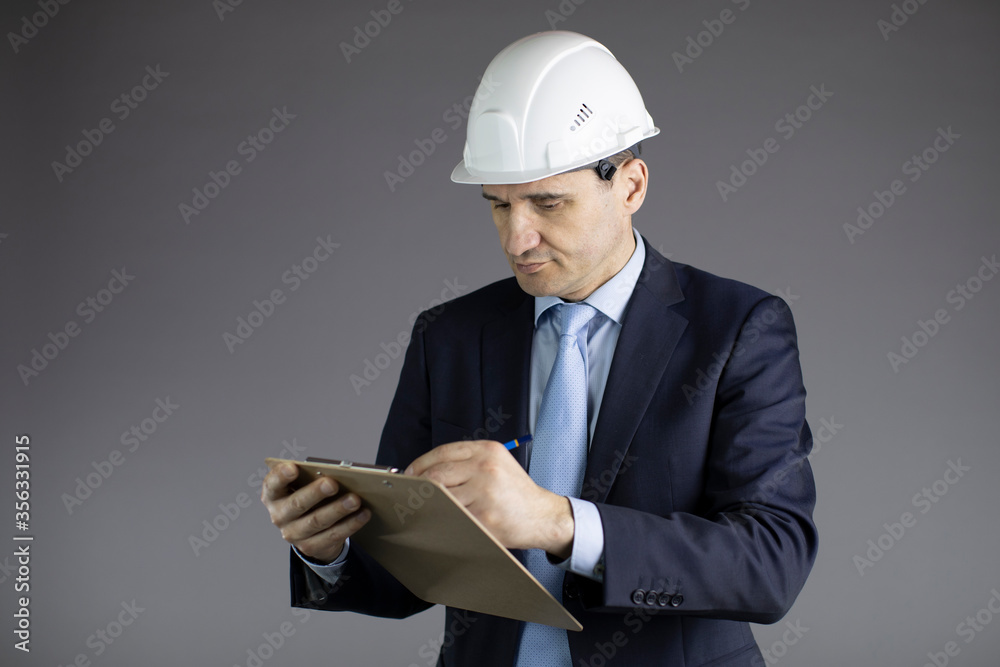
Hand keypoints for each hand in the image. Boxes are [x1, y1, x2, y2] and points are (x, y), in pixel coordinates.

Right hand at [260, 462, 369, 563]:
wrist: (308, 530)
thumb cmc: (307, 497)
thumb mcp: (302, 486)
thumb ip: (310, 478)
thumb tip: (336, 472)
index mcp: (274, 496)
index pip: (273, 484)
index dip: (281, 476)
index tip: (293, 467)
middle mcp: (279, 516)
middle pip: (297, 504)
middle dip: (315, 493)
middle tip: (333, 483)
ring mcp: (293, 534)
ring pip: (317, 521)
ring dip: (338, 510)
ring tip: (355, 500)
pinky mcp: (310, 546)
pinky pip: (333, 535)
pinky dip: (350, 524)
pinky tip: (363, 514)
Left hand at [404, 440, 574, 557]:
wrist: (542, 515)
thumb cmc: (515, 492)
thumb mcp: (497, 463)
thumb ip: (467, 462)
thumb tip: (426, 472)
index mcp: (487, 450)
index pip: (442, 452)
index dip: (420, 464)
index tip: (409, 475)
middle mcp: (486, 468)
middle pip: (437, 475)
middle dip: (420, 487)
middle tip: (412, 496)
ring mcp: (485, 493)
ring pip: (441, 498)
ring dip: (429, 505)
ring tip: (425, 509)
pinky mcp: (485, 517)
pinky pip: (453, 518)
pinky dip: (442, 520)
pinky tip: (441, 521)